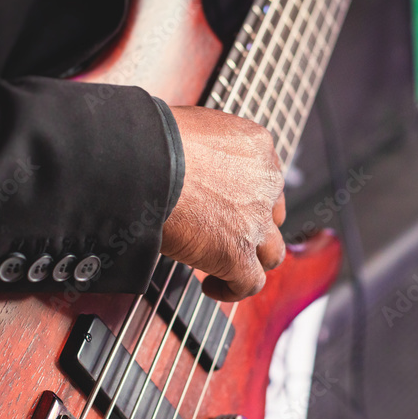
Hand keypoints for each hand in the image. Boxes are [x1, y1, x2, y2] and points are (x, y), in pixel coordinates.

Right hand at [161, 106, 285, 301]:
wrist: (144, 163)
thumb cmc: (151, 142)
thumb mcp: (190, 129)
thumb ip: (203, 149)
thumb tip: (185, 167)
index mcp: (255, 145)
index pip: (265, 178)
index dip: (249, 197)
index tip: (227, 206)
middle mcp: (265, 182)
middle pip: (273, 215)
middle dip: (255, 228)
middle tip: (226, 235)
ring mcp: (255, 220)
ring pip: (272, 252)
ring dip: (251, 261)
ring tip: (224, 267)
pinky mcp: (238, 253)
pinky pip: (250, 283)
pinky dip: (232, 289)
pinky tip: (211, 287)